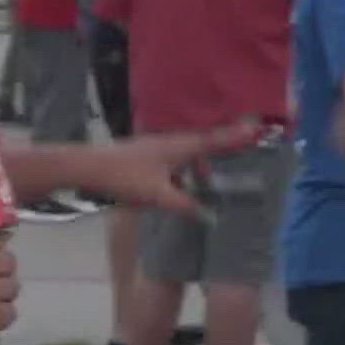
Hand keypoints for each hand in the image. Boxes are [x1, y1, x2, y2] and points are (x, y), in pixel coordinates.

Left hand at [71, 122, 268, 215]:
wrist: (87, 168)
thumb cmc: (124, 177)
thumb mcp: (159, 195)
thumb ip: (185, 205)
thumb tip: (209, 216)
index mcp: (178, 146)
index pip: (214, 140)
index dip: (235, 137)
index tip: (257, 128)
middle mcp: (169, 142)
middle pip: (202, 144)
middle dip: (221, 148)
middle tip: (240, 151)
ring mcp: (155, 147)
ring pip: (185, 153)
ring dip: (198, 164)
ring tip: (207, 181)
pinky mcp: (144, 156)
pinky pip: (173, 160)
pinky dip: (183, 169)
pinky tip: (180, 183)